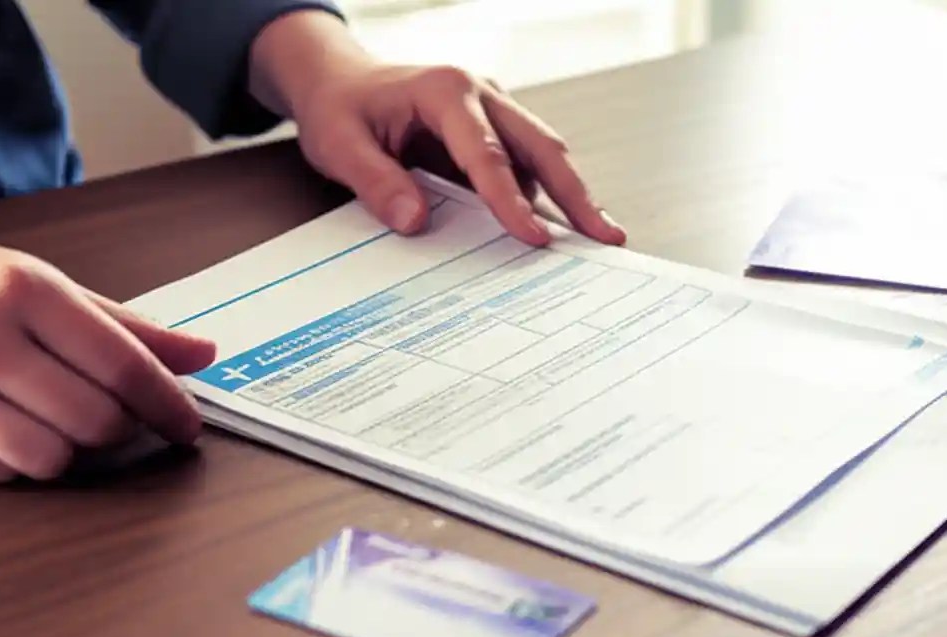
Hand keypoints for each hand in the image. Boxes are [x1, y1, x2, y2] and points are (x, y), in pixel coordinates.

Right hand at [0, 223, 214, 481]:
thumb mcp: (30, 281)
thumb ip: (120, 323)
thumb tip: (201, 354)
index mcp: (22, 290)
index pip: (122, 363)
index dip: (168, 403)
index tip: (188, 426)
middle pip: (95, 422)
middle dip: (118, 429)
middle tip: (112, 416)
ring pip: (50, 460)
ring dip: (66, 450)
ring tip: (48, 418)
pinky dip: (12, 461)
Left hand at [248, 11, 626, 247]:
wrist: (340, 83)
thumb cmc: (340, 110)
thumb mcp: (339, 145)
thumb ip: (376, 183)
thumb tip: (417, 223)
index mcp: (445, 91)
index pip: (486, 153)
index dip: (510, 199)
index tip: (534, 237)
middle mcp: (481, 95)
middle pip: (541, 147)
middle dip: (577, 194)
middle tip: (607, 238)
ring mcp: (494, 112)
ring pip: (543, 156)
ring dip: (571, 197)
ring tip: (597, 242)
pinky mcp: (496, 133)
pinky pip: (526, 167)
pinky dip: (545, 199)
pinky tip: (559, 234)